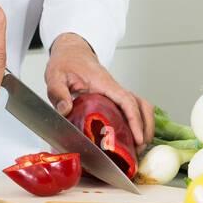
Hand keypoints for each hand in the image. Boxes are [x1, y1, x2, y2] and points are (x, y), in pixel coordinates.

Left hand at [45, 33, 154, 149]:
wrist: (71, 53)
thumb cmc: (66, 63)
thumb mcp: (56, 76)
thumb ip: (59, 92)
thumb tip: (66, 110)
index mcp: (104, 84)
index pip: (126, 101)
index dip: (134, 120)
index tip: (138, 137)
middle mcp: (115, 89)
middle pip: (142, 106)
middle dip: (146, 127)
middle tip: (140, 149)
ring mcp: (117, 93)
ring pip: (142, 107)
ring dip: (146, 125)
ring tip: (140, 146)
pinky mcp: (115, 98)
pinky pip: (134, 109)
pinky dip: (139, 122)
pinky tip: (133, 137)